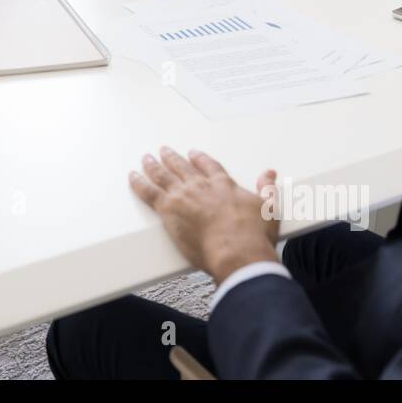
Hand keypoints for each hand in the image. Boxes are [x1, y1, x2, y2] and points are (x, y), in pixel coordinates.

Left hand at [129, 147, 279, 281]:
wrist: (236, 252)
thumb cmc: (253, 235)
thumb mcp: (269, 208)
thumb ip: (267, 188)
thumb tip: (269, 174)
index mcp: (223, 184)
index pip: (208, 166)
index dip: (199, 159)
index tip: (193, 154)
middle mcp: (201, 186)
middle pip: (182, 167)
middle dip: (172, 157)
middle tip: (164, 151)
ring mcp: (183, 195)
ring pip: (163, 175)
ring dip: (153, 165)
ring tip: (146, 158)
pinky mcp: (168, 209)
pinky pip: (148, 191)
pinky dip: (139, 182)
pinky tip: (133, 176)